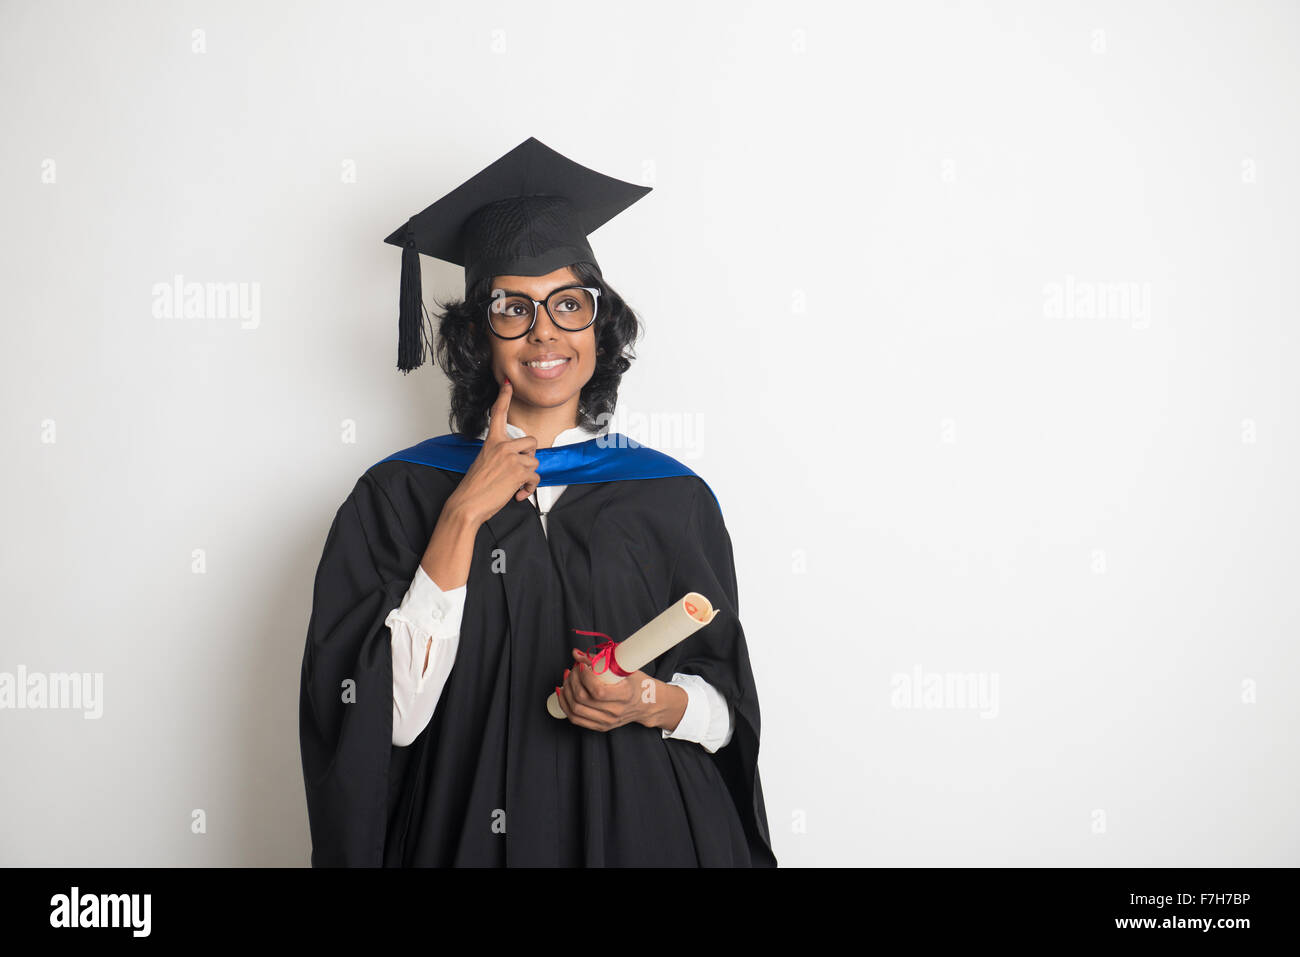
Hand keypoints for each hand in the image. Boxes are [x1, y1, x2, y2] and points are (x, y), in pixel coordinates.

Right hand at [444, 378, 540, 522]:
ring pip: (535, 461)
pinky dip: (529, 488)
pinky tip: (517, 494)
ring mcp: (512, 458)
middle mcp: (503, 446)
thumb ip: (501, 455)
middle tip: (518, 468)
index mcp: (492, 441)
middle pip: (531, 441)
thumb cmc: (474, 487)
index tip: (507, 383)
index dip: (504, 396)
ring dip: (528, 475)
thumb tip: (519, 458)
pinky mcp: (520, 472)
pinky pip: (535, 478)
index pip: (498, 413)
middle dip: (529, 456)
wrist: (468, 504)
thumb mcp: (484, 462)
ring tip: (514, 485)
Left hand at [554, 649, 657, 731]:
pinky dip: (565, 704)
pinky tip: (563, 692)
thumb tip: (576, 653)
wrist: (647, 704)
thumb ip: (600, 660)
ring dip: (566, 691)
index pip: (598, 691)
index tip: (582, 665)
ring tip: (568, 677)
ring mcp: (607, 721)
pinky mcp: (600, 726)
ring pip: (575, 710)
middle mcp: (615, 711)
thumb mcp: (624, 668)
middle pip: (583, 699)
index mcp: (625, 695)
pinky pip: (575, 719)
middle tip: (573, 668)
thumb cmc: (637, 683)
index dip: (585, 676)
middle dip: (572, 680)